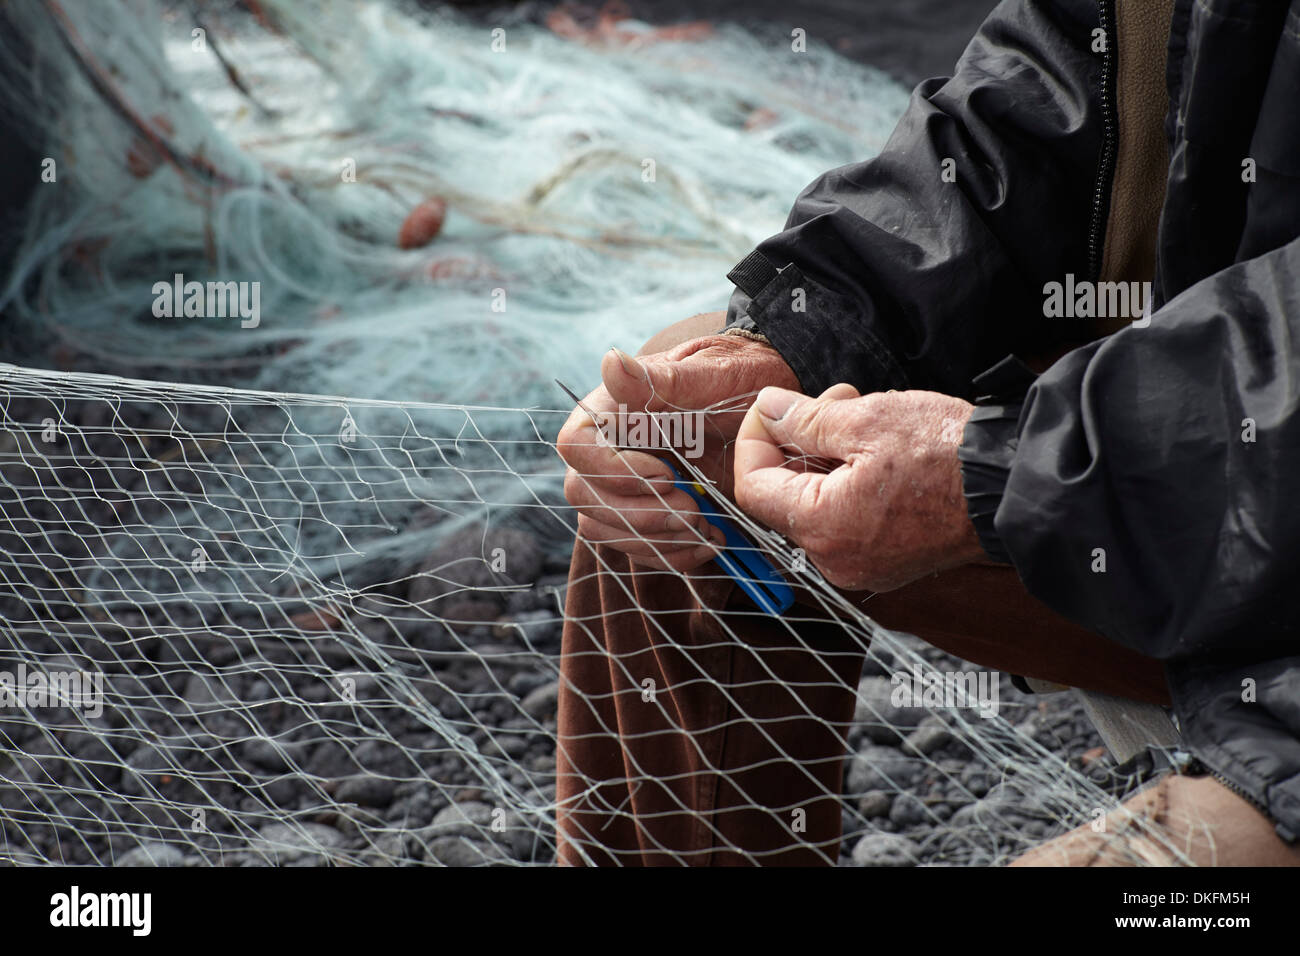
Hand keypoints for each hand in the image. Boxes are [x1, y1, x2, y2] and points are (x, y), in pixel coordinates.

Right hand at [557, 334, 799, 569]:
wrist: (764, 409)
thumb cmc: (737, 381)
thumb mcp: (711, 375)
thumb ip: (661, 379)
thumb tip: (611, 361)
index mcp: (611, 408)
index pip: (577, 445)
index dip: (613, 470)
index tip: (667, 475)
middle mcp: (605, 448)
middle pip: (584, 494)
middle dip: (638, 513)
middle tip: (693, 511)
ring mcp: (619, 485)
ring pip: (603, 528)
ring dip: (654, 540)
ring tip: (705, 528)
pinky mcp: (642, 513)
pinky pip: (634, 547)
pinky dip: (671, 554)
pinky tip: (710, 541)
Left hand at [733, 385, 985, 591]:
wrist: (1015, 487)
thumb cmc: (946, 453)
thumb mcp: (866, 419)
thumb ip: (804, 420)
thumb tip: (767, 411)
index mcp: (822, 527)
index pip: (752, 487)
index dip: (755, 441)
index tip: (774, 408)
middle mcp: (835, 560)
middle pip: (785, 497)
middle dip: (798, 441)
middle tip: (833, 399)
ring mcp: (863, 567)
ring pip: (817, 505)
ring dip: (826, 456)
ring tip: (861, 412)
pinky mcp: (888, 563)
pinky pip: (847, 521)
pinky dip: (849, 482)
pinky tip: (877, 448)